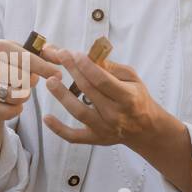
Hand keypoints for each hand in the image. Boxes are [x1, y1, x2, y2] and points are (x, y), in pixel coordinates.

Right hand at [0, 38, 62, 126]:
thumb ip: (47, 55)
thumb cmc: (13, 71)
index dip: (44, 67)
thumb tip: (63, 55)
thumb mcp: (28, 58)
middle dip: (30, 82)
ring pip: (18, 95)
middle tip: (25, 81)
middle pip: (23, 78)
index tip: (59, 75)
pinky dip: (16, 109)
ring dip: (24, 96)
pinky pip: (12, 111)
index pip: (25, 58)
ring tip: (17, 90)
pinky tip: (9, 103)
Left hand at [38, 46, 162, 145]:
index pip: (102, 80)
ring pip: (79, 112)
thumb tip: (87, 56)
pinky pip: (74, 136)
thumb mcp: (132, 78)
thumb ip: (111, 68)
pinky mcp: (95, 138)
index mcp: (127, 97)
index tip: (73, 53)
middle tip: (58, 56)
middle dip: (72, 71)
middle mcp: (115, 114)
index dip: (86, 66)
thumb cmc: (136, 98)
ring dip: (62, 96)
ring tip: (50, 82)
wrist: (144, 128)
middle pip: (88, 91)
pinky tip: (46, 118)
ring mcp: (103, 128)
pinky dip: (59, 129)